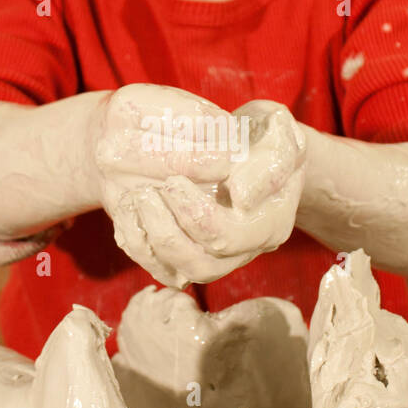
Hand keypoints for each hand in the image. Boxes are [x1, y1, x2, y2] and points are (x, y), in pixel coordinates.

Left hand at [92, 88, 306, 286]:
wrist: (250, 144)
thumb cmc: (265, 135)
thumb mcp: (279, 134)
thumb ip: (271, 163)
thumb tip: (241, 198)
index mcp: (270, 224)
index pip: (229, 237)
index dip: (196, 215)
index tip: (173, 181)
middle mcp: (245, 249)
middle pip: (202, 266)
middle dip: (167, 233)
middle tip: (144, 195)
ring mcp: (218, 256)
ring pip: (180, 272)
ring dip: (150, 242)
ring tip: (134, 201)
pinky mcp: (190, 254)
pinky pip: (161, 268)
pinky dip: (139, 246)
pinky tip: (128, 213)